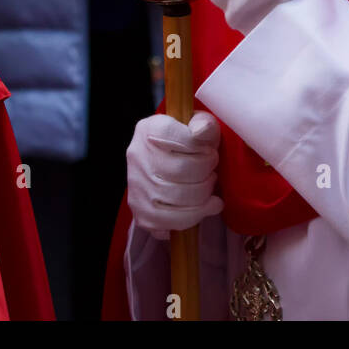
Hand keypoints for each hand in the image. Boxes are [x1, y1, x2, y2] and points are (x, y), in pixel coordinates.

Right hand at [126, 111, 222, 239]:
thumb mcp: (198, 125)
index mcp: (151, 129)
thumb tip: (202, 131)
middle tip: (212, 174)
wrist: (166, 162)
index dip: (205, 152)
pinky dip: (192, 219)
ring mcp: (136, 186)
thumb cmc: (188, 143)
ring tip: (208, 190)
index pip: (183, 141)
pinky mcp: (140, 212)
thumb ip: (204, 124)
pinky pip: (167, 223)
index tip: (210, 154)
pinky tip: (203, 209)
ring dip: (203, 198)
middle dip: (206, 176)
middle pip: (180, 172)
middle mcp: (137, 156)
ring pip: (176, 200)